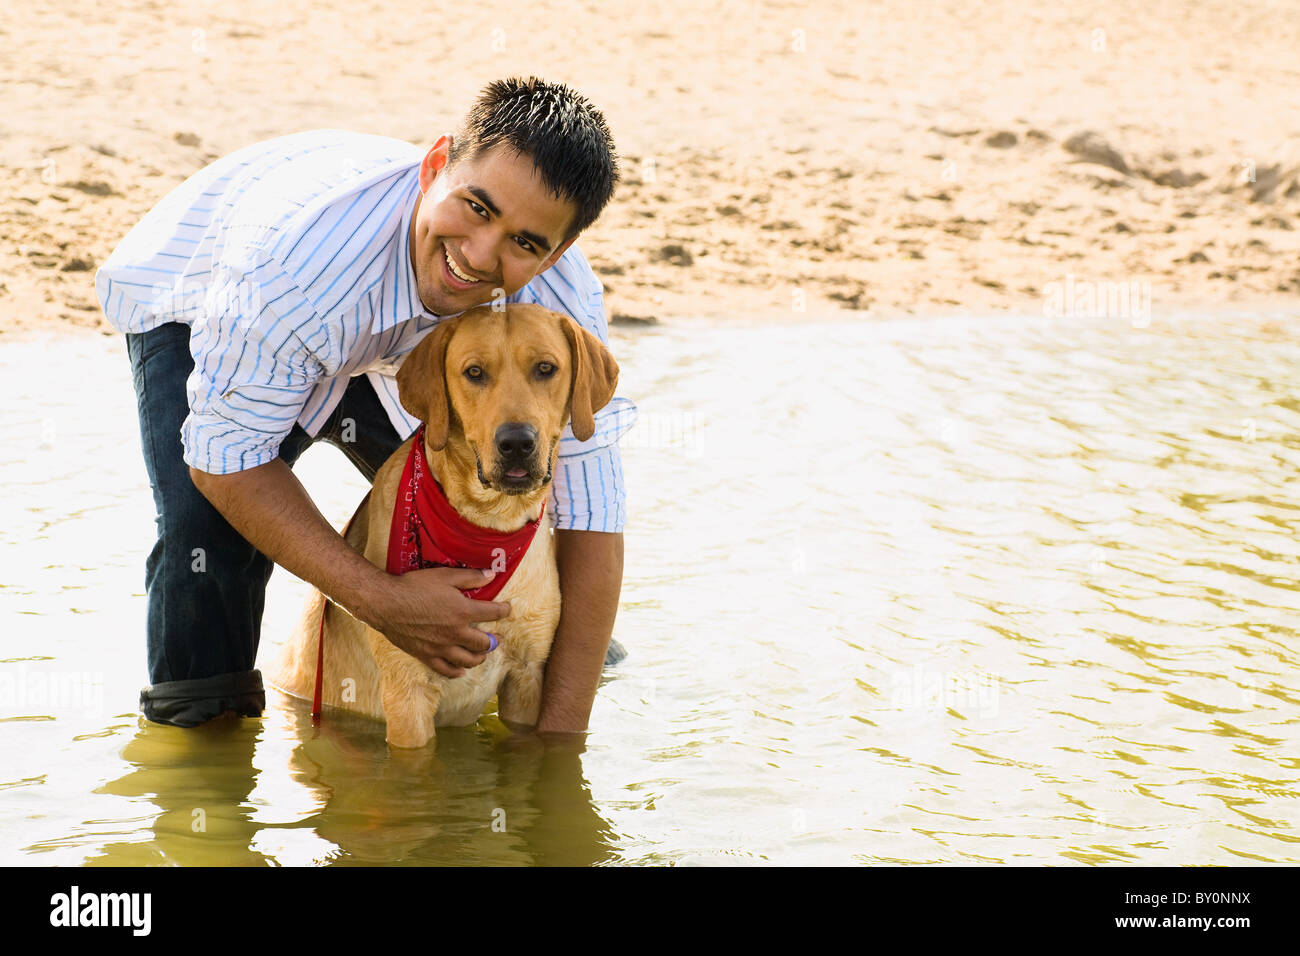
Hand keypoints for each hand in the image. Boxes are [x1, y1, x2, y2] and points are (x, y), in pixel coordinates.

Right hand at [360, 567, 511, 678]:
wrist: (386, 604)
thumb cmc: (414, 587)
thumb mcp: (445, 576)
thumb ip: (470, 577)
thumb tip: (491, 575)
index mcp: (463, 612)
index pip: (493, 614)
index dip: (504, 611)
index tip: (507, 609)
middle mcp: (456, 633)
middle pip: (484, 643)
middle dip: (494, 641)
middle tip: (496, 638)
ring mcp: (441, 647)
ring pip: (468, 659)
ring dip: (479, 657)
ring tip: (482, 654)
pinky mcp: (426, 655)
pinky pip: (446, 669)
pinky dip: (457, 671)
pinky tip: (461, 670)